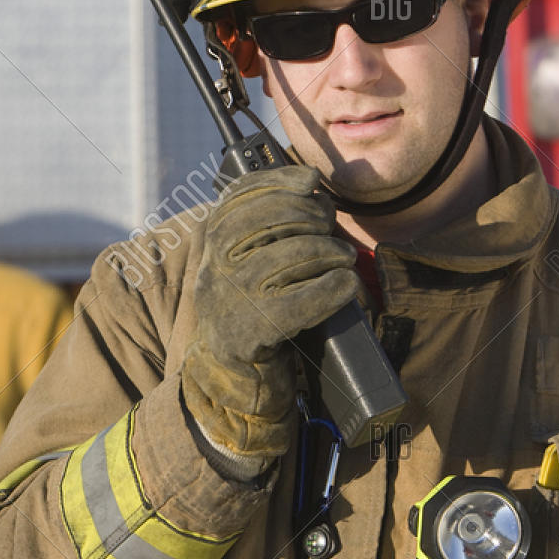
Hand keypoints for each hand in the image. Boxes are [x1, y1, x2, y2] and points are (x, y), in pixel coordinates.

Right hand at [181, 164, 359, 471]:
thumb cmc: (252, 311)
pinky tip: (347, 284)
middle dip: (308, 216)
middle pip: (266, 221)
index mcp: (211, 247)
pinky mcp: (253, 332)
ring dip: (327, 252)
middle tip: (331, 228)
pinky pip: (300, 302)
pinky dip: (331, 289)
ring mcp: (231, 300)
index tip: (310, 182)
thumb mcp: (246, 264)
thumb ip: (266, 227)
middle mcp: (215, 268)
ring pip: (286, 257)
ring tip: (344, 259)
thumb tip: (313, 190)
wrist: (231, 377)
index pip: (238, 197)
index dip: (277, 181)